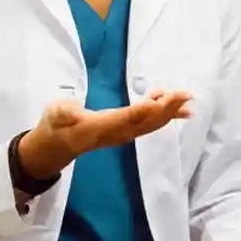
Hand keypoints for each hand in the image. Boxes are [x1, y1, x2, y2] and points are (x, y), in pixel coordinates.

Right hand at [17, 89, 192, 179]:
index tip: (160, 102)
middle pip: (144, 122)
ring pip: (150, 124)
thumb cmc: (56, 126)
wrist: (58, 146)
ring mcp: (122, 134)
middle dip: (166, 109)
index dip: (142, 112)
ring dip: (170, 112)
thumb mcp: (54, 114)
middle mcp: (115, 134)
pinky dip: (161, 114)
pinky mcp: (124, 132)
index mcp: (98, 128)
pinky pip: (147, 125)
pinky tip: (168, 101)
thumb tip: (71, 109)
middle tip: (185, 95)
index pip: (124, 119)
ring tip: (186, 99)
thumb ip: (64, 112)